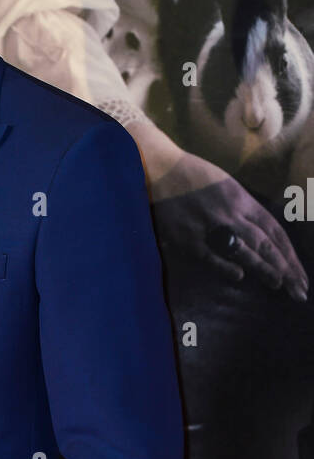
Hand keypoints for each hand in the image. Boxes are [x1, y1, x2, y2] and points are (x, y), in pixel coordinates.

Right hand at [150, 153, 307, 301]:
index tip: (298, 272)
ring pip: (245, 250)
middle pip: (265, 243)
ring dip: (264, 269)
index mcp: (241, 199)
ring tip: (279, 285)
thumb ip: (242, 208)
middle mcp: (231, 212)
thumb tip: (258, 234)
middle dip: (285, 267)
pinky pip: (211, 255)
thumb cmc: (191, 176)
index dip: (289, 253)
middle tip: (298, 289)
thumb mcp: (225, 186)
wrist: (159, 169)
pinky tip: (239, 277)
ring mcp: (210, 225)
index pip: (273, 230)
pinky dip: (225, 266)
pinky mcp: (188, 236)